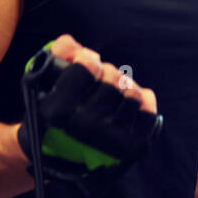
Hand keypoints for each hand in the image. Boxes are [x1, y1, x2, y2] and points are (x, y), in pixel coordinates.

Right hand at [16, 34, 161, 178]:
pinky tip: (130, 102)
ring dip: (126, 87)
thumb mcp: (47, 82)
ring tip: (115, 92)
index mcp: (58, 111)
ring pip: (133, 94)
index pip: (86, 68)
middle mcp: (84, 127)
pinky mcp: (132, 145)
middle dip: (108, 72)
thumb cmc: (60, 109)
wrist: (69, 153)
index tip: (87, 60)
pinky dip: (145, 100)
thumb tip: (72, 45)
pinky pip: (149, 111)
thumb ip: (58, 55)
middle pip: (113, 78)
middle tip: (100, 79)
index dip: (88, 58)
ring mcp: (110, 138)